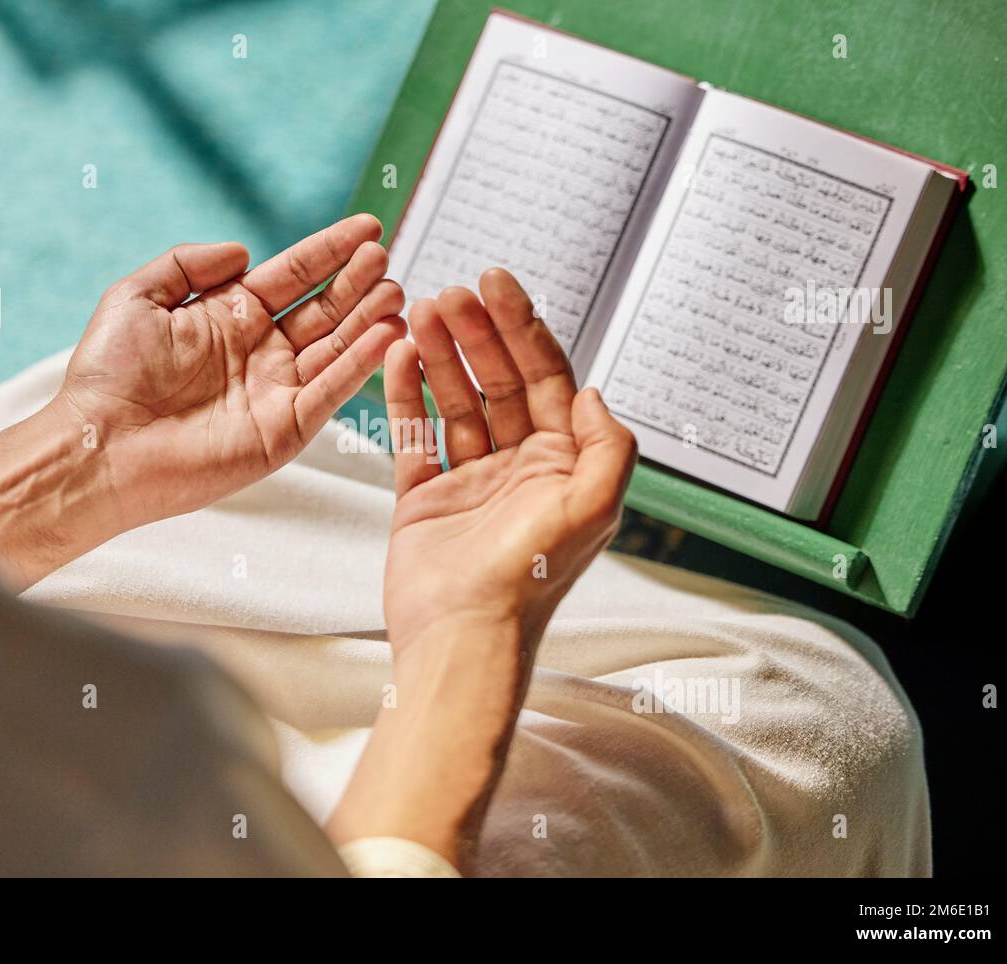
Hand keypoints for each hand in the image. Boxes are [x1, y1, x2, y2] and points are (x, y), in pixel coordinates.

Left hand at [54, 213, 405, 529]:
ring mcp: (276, 391)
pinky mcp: (284, 430)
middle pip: (324, 310)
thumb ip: (189, 264)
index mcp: (230, 316)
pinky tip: (386, 335)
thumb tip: (244, 250)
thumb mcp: (138, 297)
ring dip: (369, 319)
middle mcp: (260, 351)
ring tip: (396, 292)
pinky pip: (331, 392)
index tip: (367, 227)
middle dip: (358, 283)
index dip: (330, 251)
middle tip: (386, 258)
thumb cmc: (108, 375)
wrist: (101, 445)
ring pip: (337, 348)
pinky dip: (361, 365)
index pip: (294, 275)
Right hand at [383, 268, 635, 661]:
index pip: (548, 379)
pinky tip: (398, 358)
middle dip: (476, 334)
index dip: (523, 328)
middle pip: (499, 382)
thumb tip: (594, 392)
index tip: (497, 282)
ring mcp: (471, 482)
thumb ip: (607, 446)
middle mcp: (520, 470)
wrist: (460, 638)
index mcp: (564, 467)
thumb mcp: (592, 508)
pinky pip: (414, 435)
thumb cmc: (528, 581)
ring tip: (419, 313)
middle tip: (448, 293)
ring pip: (456, 402)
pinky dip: (405, 396)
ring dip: (441, 356)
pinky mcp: (424, 498)